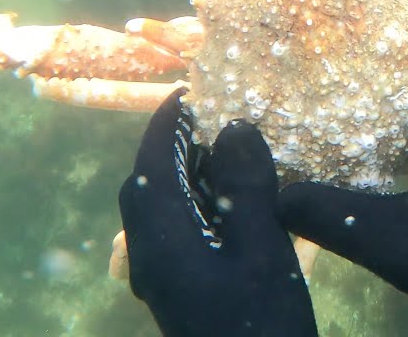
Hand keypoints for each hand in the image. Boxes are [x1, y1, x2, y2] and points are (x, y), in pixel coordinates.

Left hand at [119, 90, 316, 336]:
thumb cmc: (261, 319)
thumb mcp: (262, 246)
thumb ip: (244, 185)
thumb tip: (233, 126)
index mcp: (162, 241)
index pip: (151, 165)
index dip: (166, 124)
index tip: (190, 94)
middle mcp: (150, 259)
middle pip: (145, 190)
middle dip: (172, 150)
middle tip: (212, 125)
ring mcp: (162, 282)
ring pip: (158, 215)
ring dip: (182, 180)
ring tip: (224, 159)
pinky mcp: (179, 295)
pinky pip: (174, 238)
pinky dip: (194, 209)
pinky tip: (231, 211)